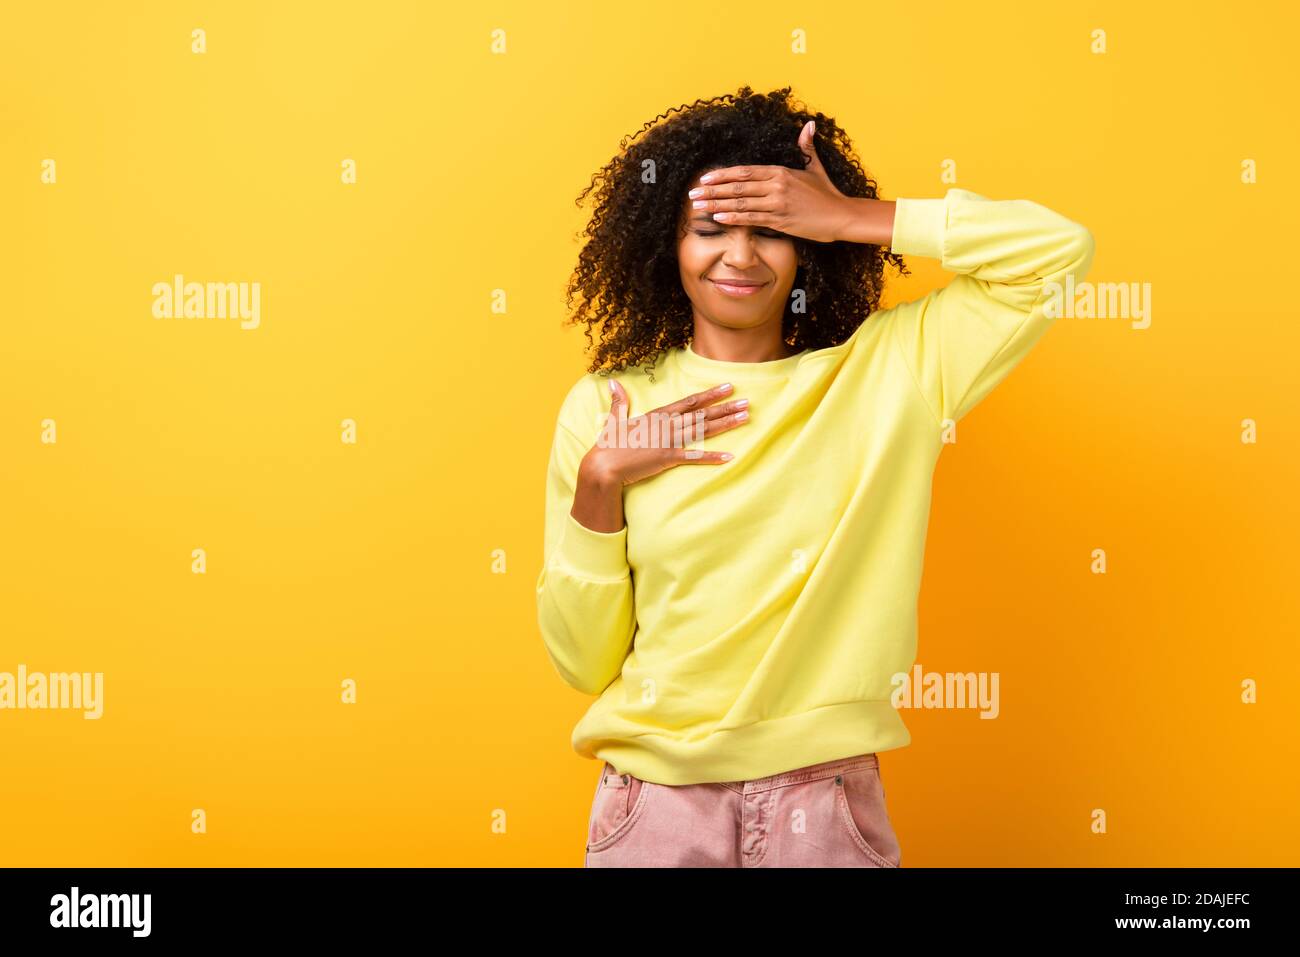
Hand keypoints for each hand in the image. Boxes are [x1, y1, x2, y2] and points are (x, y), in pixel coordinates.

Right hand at [583, 380, 749, 487]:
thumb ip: (619, 401)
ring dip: (726, 425)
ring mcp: (669, 441)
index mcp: (658, 414)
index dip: (710, 394)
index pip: (690, 401)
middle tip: (747, 402)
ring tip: (745, 418)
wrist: (604, 465)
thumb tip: (612, 383)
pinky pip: (695, 458)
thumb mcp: (614, 419)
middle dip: (726, 408)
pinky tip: (729, 457)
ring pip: (703, 431)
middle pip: (703, 414)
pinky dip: (713, 458)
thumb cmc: (609, 444)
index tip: (728, 387)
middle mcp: (667, 425)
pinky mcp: (667, 458)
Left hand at [688, 120, 850, 243]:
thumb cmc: (827, 194)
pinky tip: (718, 217)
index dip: (722, 175)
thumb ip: (807, 147)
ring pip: (740, 202)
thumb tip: (809, 124)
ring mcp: (777, 203)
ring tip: (698, 206)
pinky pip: (752, 219)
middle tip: (692, 194)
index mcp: (780, 171)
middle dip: (712, 190)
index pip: (744, 171)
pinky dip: (733, 217)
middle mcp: (776, 185)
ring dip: (716, 204)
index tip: (705, 179)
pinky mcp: (780, 220)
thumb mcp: (815, 168)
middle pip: (737, 186)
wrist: (841, 216)